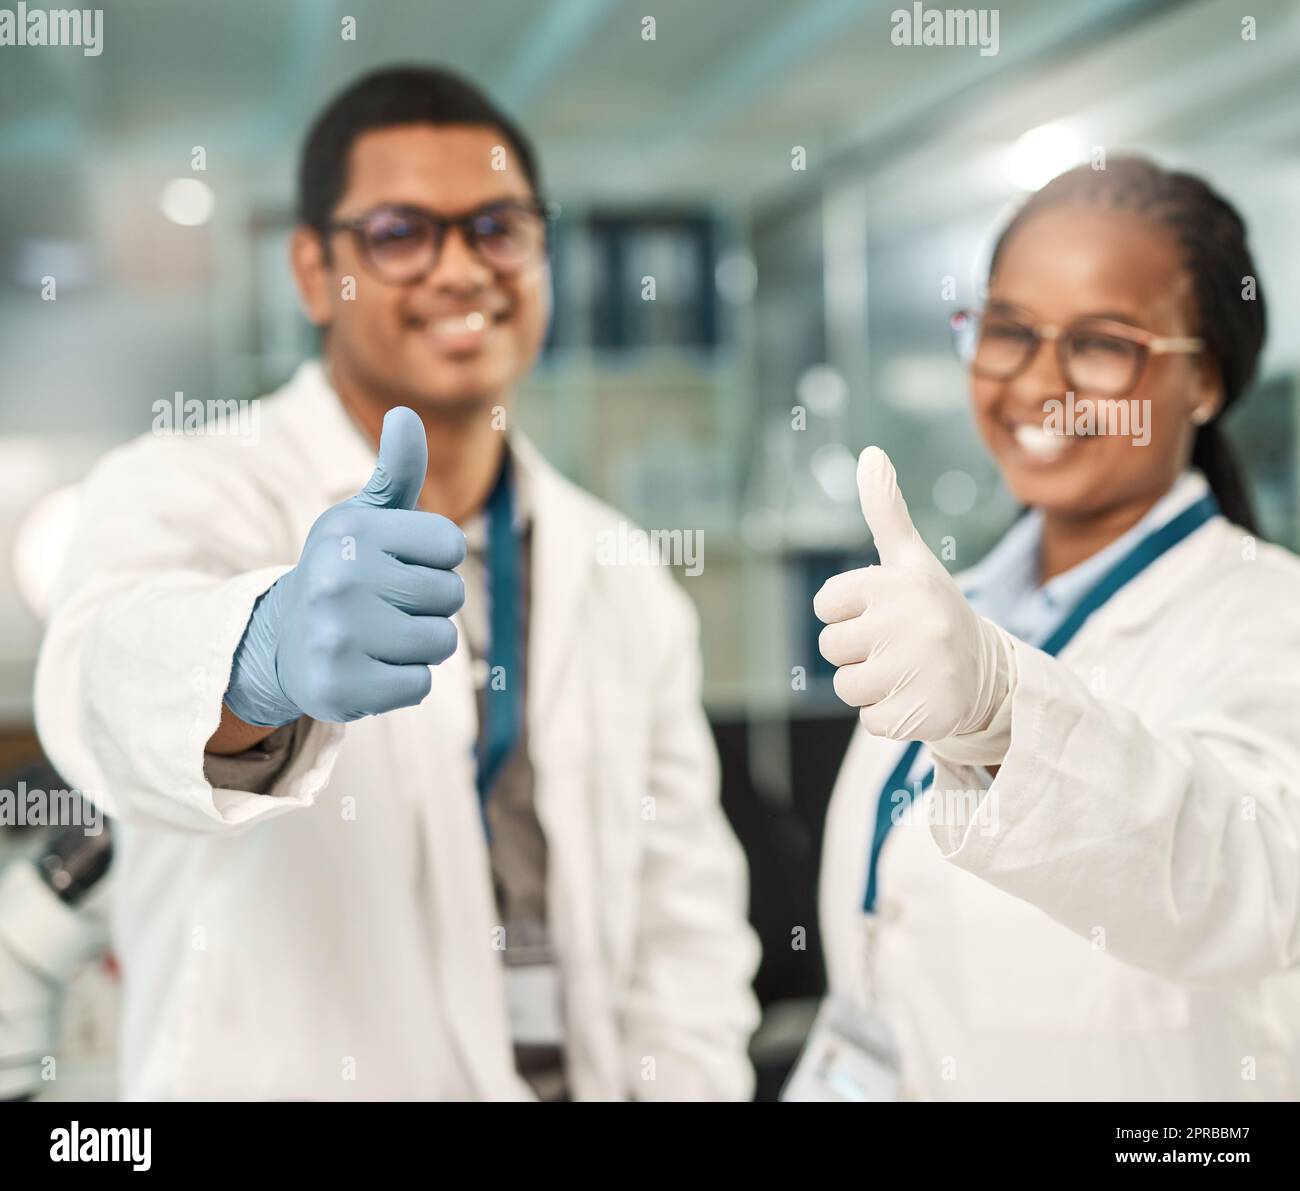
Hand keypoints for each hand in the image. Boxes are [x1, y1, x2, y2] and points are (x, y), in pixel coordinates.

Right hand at [224, 406, 466, 725]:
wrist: (280, 642)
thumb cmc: (343, 571)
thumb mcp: (363, 519)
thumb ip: (396, 471)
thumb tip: (407, 415)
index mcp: (352, 531)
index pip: (450, 545)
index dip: (436, 559)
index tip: (401, 564)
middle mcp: (339, 579)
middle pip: (449, 596)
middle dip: (430, 605)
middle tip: (387, 606)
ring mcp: (337, 635)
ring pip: (440, 642)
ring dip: (421, 645)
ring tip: (379, 636)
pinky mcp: (341, 687)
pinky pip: (420, 685)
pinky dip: (405, 681)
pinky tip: (370, 668)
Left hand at [814, 447, 1014, 749]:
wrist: (992, 676)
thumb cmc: (933, 612)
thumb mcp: (911, 560)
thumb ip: (886, 510)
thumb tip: (871, 452)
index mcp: (899, 582)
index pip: (825, 605)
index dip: (847, 614)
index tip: (883, 612)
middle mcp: (910, 622)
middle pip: (831, 648)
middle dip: (858, 652)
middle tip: (899, 646)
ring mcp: (917, 670)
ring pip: (846, 688)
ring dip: (871, 686)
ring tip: (907, 672)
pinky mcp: (921, 714)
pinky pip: (869, 721)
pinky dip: (889, 716)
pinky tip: (918, 699)